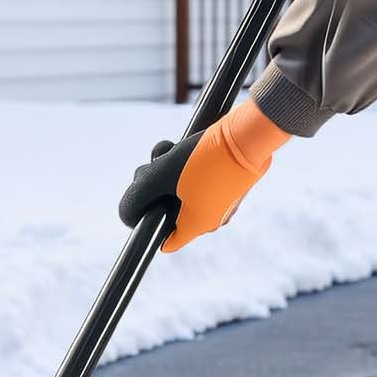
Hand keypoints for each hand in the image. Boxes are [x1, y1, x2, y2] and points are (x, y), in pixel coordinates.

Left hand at [117, 101, 291, 252]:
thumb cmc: (206, 158)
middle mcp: (214, 219)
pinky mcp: (229, 183)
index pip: (166, 241)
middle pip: (171, 210)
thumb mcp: (162, 175)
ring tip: (168, 151)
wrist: (250, 135)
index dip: (149, 223)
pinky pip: (200, 181)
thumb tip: (127, 214)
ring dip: (169, 171)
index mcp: (198, 226)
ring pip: (183, 191)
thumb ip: (139, 196)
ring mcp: (224, 201)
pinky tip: (182, 147)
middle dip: (157, 186)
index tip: (143, 202)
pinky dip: (187, 166)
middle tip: (153, 166)